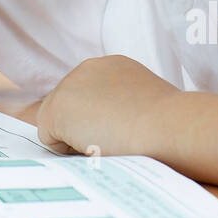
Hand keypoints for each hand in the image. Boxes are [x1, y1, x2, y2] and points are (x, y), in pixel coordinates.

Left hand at [36, 55, 180, 157]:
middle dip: (85, 128)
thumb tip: (107, 129)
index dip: (100, 121)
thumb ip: (124, 108)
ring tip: (109, 141)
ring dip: (77, 138)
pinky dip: (67, 149)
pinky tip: (95, 144)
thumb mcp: (147, 107)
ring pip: (58, 123)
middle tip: (117, 139)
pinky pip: (50, 139)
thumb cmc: (168, 128)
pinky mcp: (56, 107)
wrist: (168, 127)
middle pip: (71, 109)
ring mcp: (70, 85)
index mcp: (114, 67)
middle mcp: (90, 68)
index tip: (121, 131)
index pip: (90, 98)